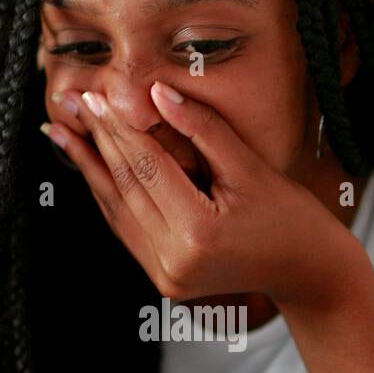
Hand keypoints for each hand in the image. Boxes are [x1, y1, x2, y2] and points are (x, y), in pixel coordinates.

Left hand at [44, 80, 353, 306]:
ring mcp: (165, 275)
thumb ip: (203, 130)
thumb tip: (158, 93)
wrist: (311, 274)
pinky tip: (89, 164)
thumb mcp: (251, 169)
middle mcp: (174, 260)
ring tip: (62, 130)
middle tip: (72, 102)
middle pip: (126, 186)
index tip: (96, 96)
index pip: (147, 167)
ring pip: (117, 209)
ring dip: (89, 166)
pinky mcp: (162, 279)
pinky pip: (126, 228)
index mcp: (198, 233)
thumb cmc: (293, 219)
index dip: (119, 127)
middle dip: (97, 140)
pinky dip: (108, 193)